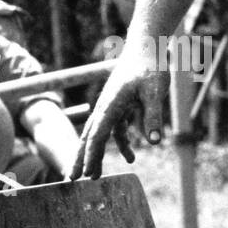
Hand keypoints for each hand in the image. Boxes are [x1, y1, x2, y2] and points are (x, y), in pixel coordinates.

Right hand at [71, 41, 168, 178]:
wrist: (147, 48)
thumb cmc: (150, 67)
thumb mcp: (155, 91)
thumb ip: (153, 116)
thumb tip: (155, 142)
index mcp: (110, 105)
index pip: (96, 135)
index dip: (91, 156)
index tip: (86, 173)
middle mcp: (105, 108)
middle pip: (88, 138)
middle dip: (80, 159)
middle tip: (71, 179)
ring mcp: (111, 109)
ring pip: (98, 136)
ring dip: (96, 156)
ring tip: (94, 176)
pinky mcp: (121, 108)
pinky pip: (117, 131)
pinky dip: (122, 144)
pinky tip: (132, 158)